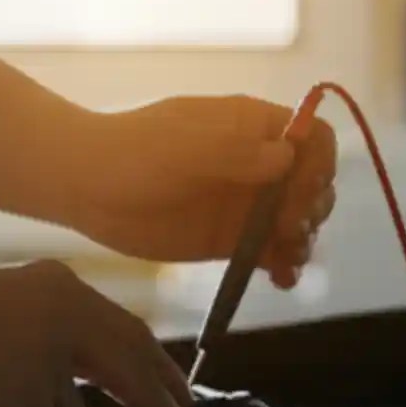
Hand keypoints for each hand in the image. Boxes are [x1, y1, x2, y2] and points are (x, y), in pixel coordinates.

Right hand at [0, 260, 200, 406]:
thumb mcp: (4, 313)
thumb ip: (53, 344)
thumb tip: (96, 399)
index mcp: (62, 292)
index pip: (134, 338)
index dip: (165, 377)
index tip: (189, 404)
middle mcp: (64, 320)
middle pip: (139, 384)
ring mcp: (45, 364)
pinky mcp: (24, 404)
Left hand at [69, 95, 336, 289]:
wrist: (87, 186)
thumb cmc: (132, 152)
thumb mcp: (183, 145)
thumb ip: (235, 151)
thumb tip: (286, 156)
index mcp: (253, 127)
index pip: (314, 138)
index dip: (318, 164)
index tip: (299, 191)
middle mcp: (258, 165)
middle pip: (314, 184)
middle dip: (312, 208)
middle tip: (286, 229)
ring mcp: (247, 205)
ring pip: (298, 222)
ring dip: (304, 241)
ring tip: (287, 260)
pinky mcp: (231, 240)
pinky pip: (272, 253)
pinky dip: (285, 266)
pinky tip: (281, 279)